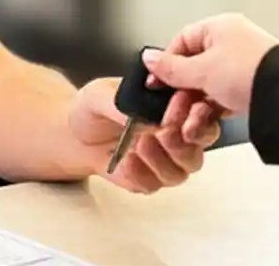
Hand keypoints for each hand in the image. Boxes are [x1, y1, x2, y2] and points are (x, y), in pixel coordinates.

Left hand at [67, 77, 221, 193]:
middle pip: (204, 138)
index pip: (201, 105)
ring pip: (186, 167)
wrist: (75, 134)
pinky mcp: (151, 179)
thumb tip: (146, 115)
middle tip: (164, 130)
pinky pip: (157, 183)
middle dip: (187, 136)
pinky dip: (142, 173)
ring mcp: (168, 157)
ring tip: (139, 143)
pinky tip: (126, 160)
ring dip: (164, 156)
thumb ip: (125, 103)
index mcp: (173, 101)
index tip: (180, 103)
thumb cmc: (94, 107)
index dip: (197, 107)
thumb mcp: (100, 94)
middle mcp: (178, 129)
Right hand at [142, 13, 278, 115]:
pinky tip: (203, 125)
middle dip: (180, 94)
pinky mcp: (248, 90)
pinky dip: (210, 113)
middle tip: (171, 111)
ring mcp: (240, 68)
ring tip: (187, 124)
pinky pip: (220, 101)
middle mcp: (230, 45)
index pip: (181, 42)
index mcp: (219, 28)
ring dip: (192, 109)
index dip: (166, 64)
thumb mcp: (201, 70)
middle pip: (192, 69)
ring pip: (205, 89)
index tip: (156, 83)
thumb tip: (148, 58)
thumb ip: (171, 67)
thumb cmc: (250, 72)